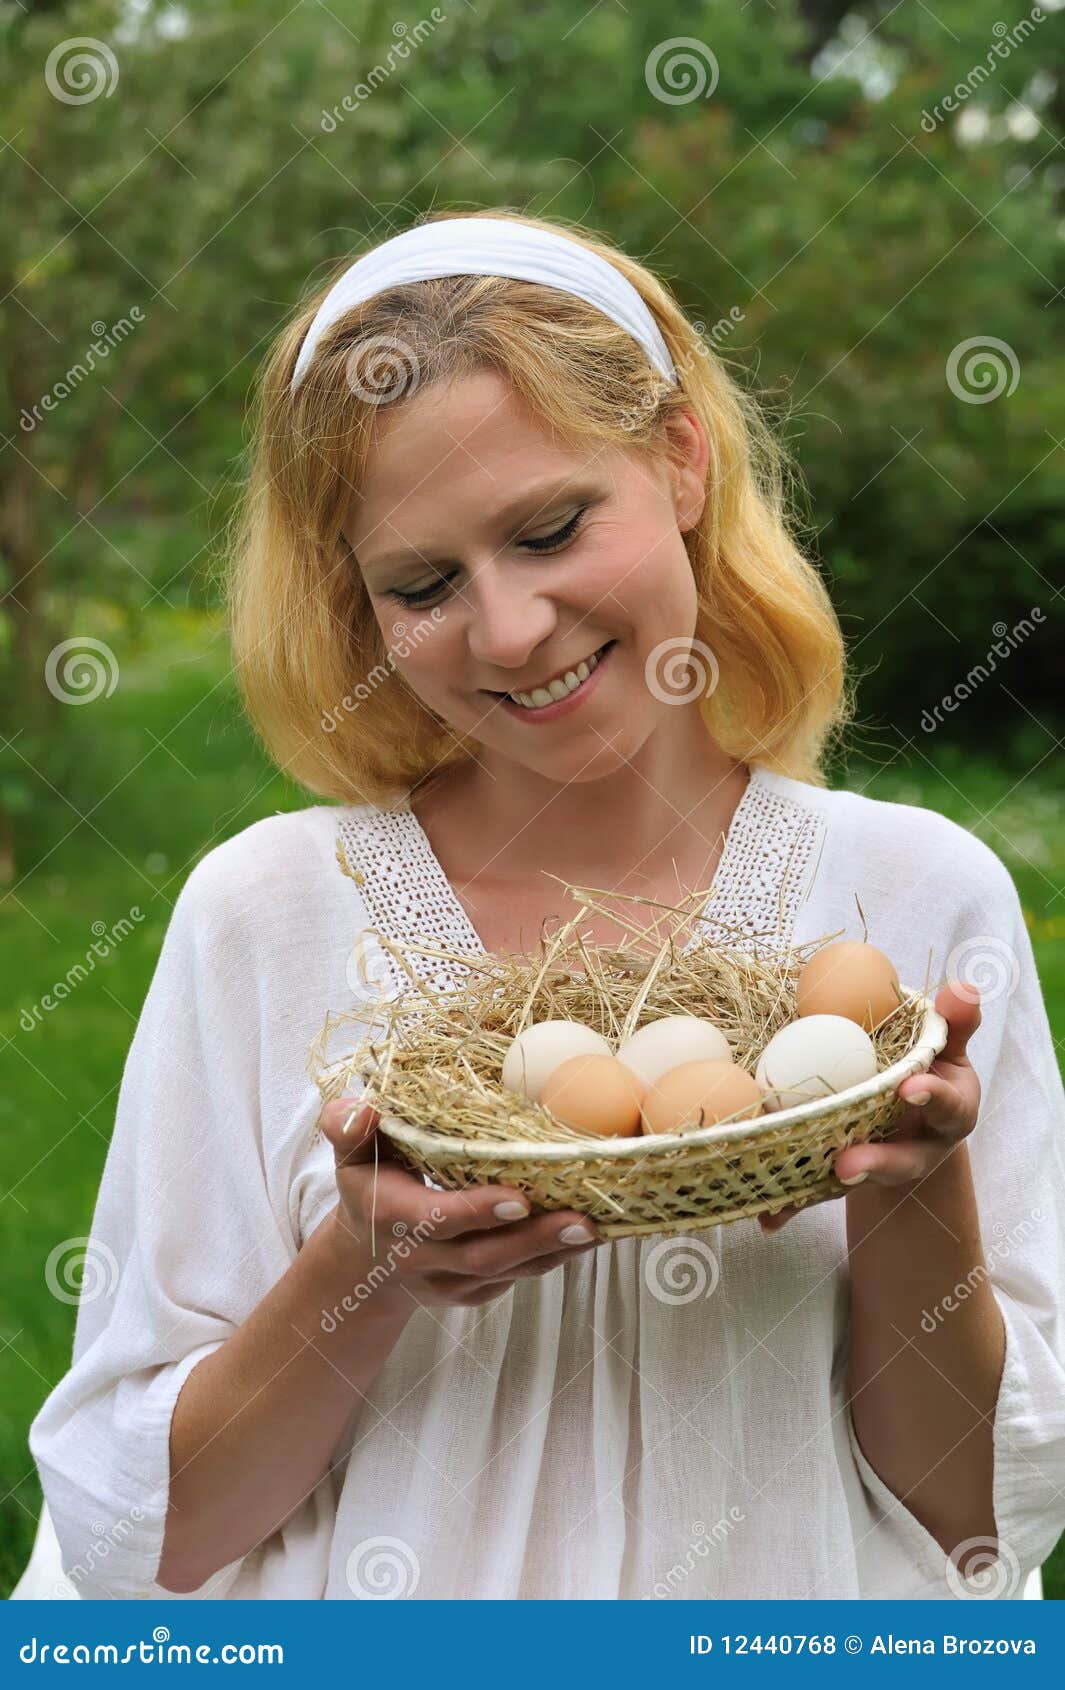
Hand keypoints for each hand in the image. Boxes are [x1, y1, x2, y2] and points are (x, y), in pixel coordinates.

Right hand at [317, 1095, 602, 1307]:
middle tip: (585, 1221)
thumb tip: (363, 1106)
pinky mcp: (477, 1292)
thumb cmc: (367, 1187)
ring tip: (600, 1227)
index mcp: (393, 1218)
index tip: (519, 1196)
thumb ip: (348, 1126)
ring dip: (557, 1252)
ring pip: (510, 1271)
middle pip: (485, 1255)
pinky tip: (590, 1235)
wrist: (365, 1261)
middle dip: (537, 1240)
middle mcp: (424, 1258)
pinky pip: (520, 1277)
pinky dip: (556, 1258)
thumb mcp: (349, 1153)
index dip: (478, 1210)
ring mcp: (452, 1281)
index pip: (438, 1219)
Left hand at [759, 979, 981, 1233]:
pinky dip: (793, 1206)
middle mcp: (921, 1149)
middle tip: (847, 1163)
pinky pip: (820, 1193)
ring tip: (792, 1199)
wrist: (915, 1122)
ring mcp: (884, 1168)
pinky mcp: (849, 1179)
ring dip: (826, 1189)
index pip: (948, 1106)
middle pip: (903, 1163)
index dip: (932, 1097)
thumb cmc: (931, 1073)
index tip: (909, 1087)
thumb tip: (964, 987)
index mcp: (950, 1114)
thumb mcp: (948, 1049)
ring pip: (859, 1181)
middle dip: (876, 1164)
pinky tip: (766, 1218)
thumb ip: (955, 1022)